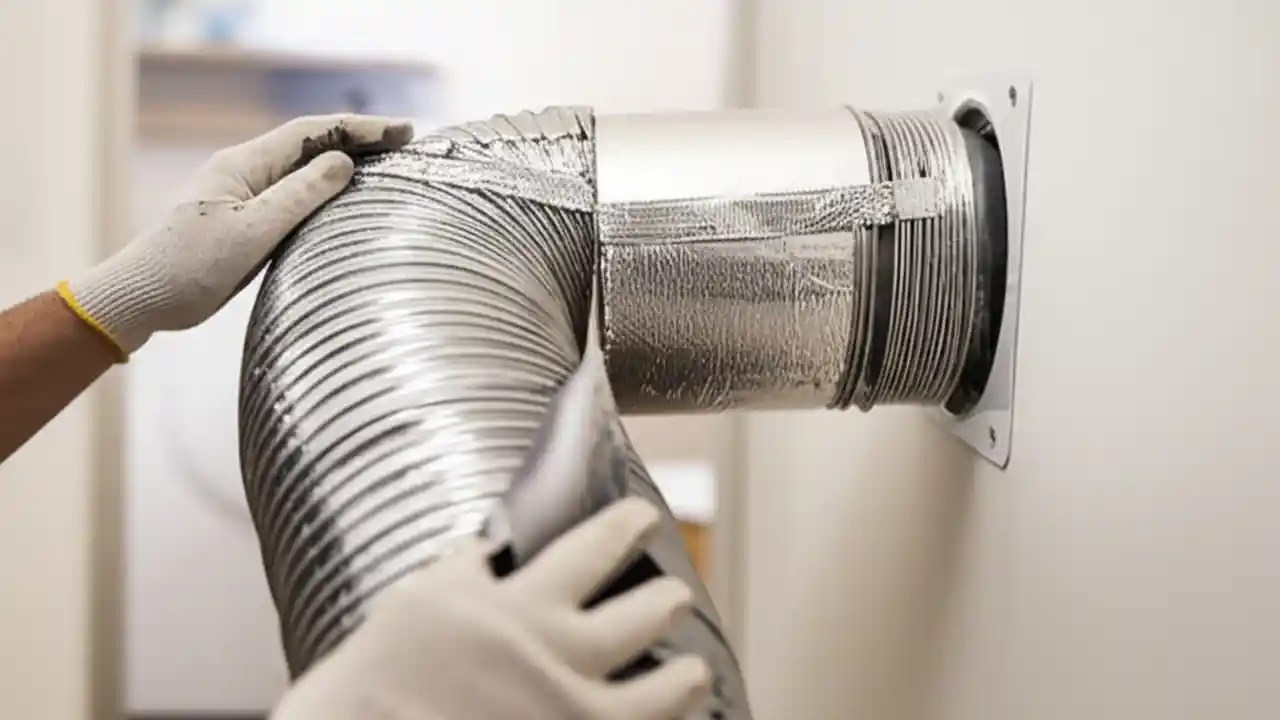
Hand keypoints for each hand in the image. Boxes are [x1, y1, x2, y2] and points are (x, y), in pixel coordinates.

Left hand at [59, 114, 413, 356]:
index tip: (402, 131)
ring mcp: (243, 196)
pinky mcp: (244, 222)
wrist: (140, 299)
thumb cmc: (188, 267)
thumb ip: (299, 195)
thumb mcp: (252, 232)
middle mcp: (244, 172)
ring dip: (344, 162)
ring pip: (303, 171)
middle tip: (405, 142)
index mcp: (244, 165)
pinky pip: (294, 197)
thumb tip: (342, 162)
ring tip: (386, 164)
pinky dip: (326, 192)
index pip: (311, 133)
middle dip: (358, 139)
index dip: (358, 128)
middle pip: (309, 145)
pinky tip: (345, 202)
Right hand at [271, 498, 711, 719]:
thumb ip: (465, 573)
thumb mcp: (417, 604)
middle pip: (644, 617)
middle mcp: (560, 659)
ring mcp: (574, 716)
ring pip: (663, 693)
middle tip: (677, 595)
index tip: (643, 519)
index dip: (626, 528)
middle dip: (667, 602)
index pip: (595, 549)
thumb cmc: (374, 683)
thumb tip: (492, 547)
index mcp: (520, 608)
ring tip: (694, 669)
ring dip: (684, 677)